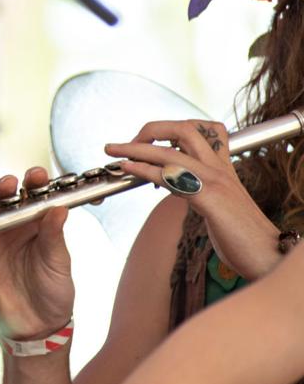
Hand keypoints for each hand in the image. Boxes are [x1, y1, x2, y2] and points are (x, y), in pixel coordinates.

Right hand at [0, 168, 73, 340]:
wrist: (38, 326)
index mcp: (32, 225)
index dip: (32, 182)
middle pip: (0, 200)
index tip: (37, 175)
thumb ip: (54, 236)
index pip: (30, 196)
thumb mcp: (58, 262)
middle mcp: (8, 230)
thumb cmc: (53, 291)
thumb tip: (59, 208)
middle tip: (8, 185)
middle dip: (2, 187)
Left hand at [105, 119, 279, 278]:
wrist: (270, 255)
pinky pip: (171, 177)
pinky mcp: (210, 199)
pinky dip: (144, 169)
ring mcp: (215, 181)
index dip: (168, 130)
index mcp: (222, 167)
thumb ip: (199, 189)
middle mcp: (219, 168)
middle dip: (150, 129)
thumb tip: (176, 184)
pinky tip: (128, 168)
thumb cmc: (243, 235)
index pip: (200, 130)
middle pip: (184, 129)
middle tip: (124, 143)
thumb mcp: (219, 204)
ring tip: (112, 149)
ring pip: (171, 150)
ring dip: (136, 146)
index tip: (144, 140)